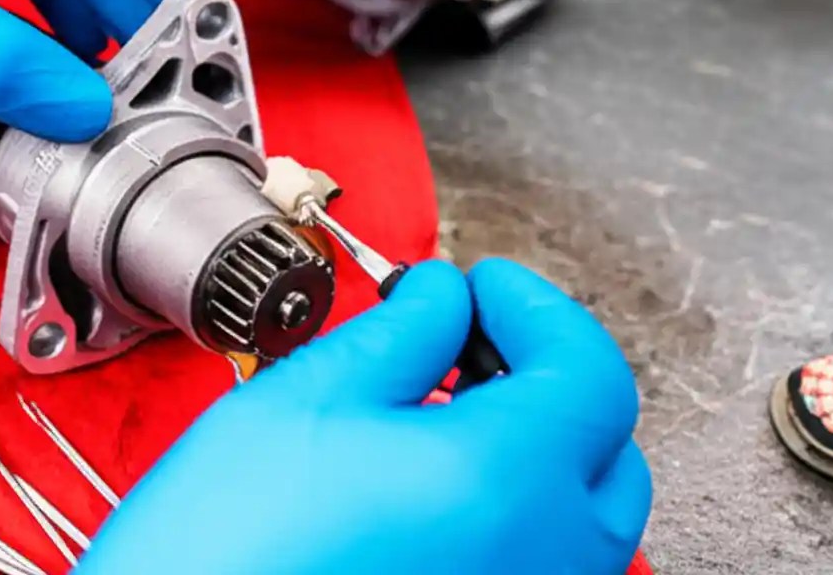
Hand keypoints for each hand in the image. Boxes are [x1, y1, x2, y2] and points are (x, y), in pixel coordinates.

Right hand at [80, 259, 650, 573]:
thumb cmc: (228, 548)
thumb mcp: (313, 395)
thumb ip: (406, 327)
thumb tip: (443, 294)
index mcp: (509, 479)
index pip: (586, 367)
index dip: (536, 305)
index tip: (485, 285)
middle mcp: (544, 556)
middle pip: (603, 441)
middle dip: (544, 370)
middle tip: (470, 337)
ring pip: (584, 510)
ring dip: (536, 440)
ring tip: (451, 406)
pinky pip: (543, 559)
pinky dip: (517, 506)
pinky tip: (443, 480)